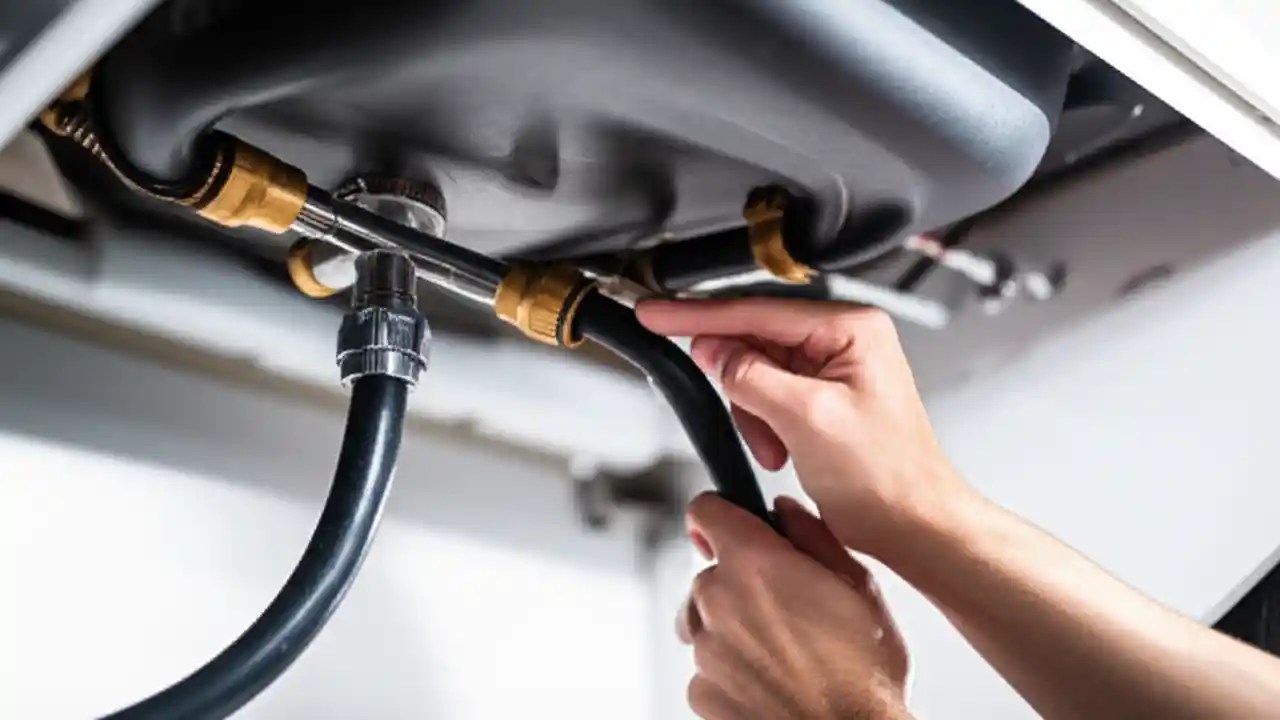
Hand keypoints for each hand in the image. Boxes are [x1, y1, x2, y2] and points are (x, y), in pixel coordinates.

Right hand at [638, 298, 971, 558]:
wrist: (912, 524)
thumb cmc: (887, 475)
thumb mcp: (808, 419)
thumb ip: (752, 377)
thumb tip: (713, 353)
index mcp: (851, 329)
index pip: (757, 310)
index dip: (699, 315)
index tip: (658, 314)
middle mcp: (844, 341)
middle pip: (754, 340)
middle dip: (737, 383)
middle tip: (735, 411)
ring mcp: (833, 370)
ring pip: (755, 372)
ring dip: (751, 412)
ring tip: (774, 448)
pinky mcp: (822, 398)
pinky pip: (768, 397)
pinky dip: (762, 424)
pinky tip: (780, 450)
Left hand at [678, 494, 909, 719]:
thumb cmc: (864, 675)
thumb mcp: (859, 588)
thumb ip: (813, 536)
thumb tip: (787, 512)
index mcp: (756, 565)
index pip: (706, 511)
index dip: (723, 513)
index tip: (734, 523)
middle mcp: (720, 602)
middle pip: (712, 572)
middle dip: (742, 581)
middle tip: (787, 606)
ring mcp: (706, 650)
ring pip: (706, 619)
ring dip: (734, 626)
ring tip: (783, 649)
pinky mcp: (701, 691)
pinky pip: (706, 666)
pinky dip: (731, 669)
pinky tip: (771, 678)